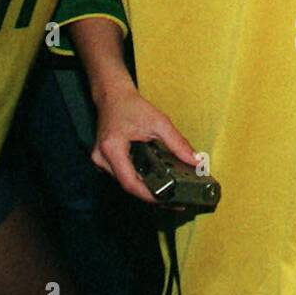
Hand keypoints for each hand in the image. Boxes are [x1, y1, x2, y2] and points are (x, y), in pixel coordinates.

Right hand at [91, 83, 197, 205]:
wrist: (113, 95)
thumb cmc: (131, 105)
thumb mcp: (158, 122)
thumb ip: (177, 143)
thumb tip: (195, 161)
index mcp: (112, 148)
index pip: (130, 183)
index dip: (149, 195)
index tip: (167, 200)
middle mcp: (101, 157)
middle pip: (127, 185)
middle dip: (150, 193)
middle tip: (172, 198)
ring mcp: (100, 160)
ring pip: (124, 182)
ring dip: (143, 186)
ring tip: (165, 190)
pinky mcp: (103, 160)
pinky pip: (121, 175)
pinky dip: (137, 178)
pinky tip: (151, 179)